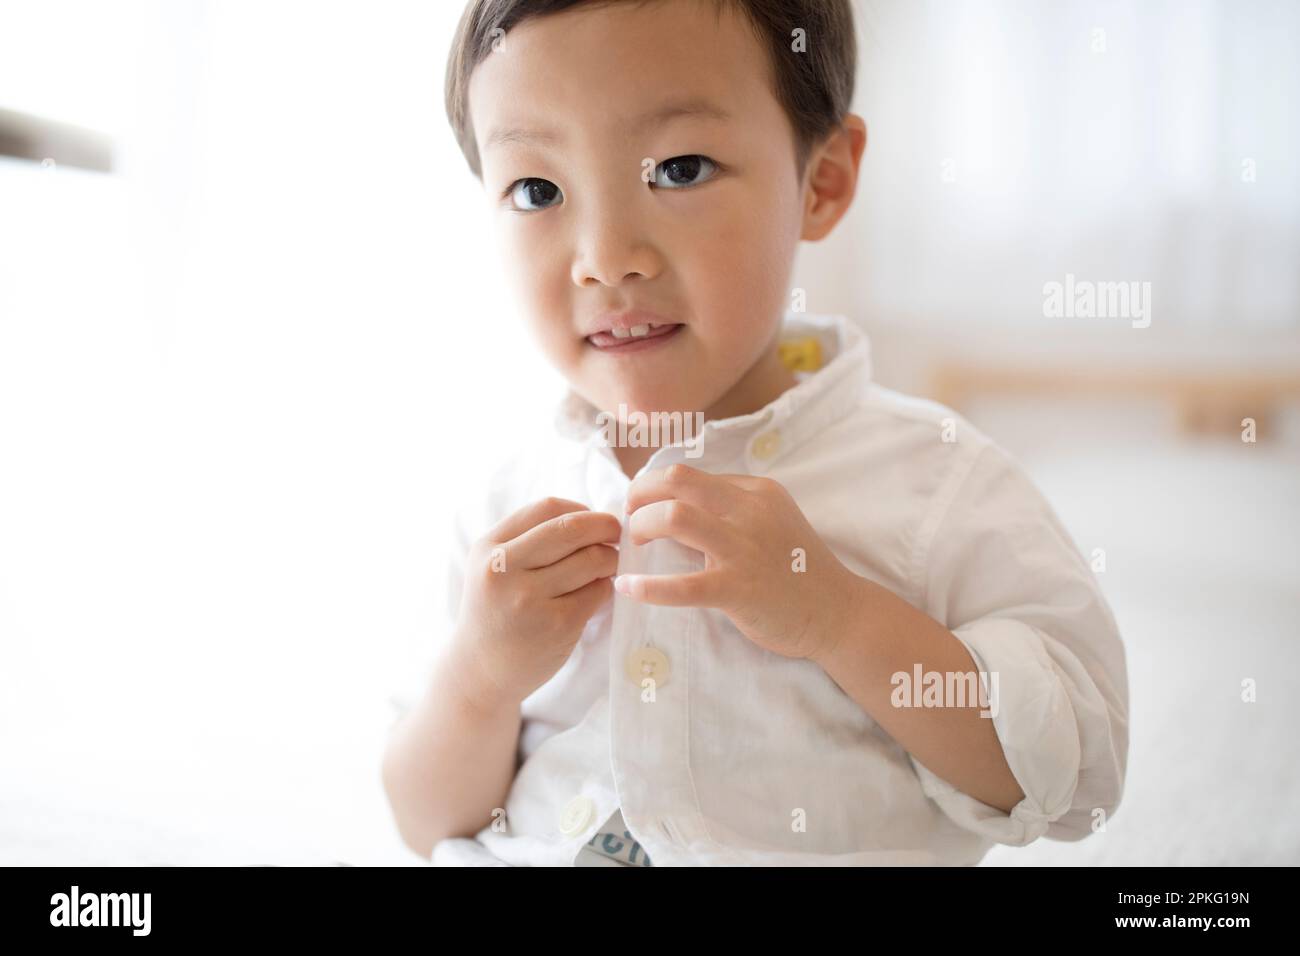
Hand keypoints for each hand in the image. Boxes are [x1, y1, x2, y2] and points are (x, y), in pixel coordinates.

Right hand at [452, 497, 620, 705]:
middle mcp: (504, 568)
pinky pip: (598, 592)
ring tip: (607, 566)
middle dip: (606, 527)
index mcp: (489, 547)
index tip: (592, 521)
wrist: (481, 670)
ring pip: (592, 559)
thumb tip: (592, 516)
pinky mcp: (556, 624)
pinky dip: (605, 588)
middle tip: (617, 535)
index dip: (580, 509)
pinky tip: (597, 593)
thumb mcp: (493, 566)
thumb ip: (530, 538)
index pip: (547, 508)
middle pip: (573, 528)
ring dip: (610, 559)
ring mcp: (529, 597)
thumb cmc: (497, 611)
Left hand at [618, 464, 865, 661]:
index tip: (640, 506)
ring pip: (675, 517)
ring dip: (642, 527)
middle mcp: (750, 511)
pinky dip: (648, 586)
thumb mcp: (771, 522)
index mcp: (756, 491)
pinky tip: (628, 589)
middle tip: (628, 518)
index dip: (653, 487)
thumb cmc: (798, 570)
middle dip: (639, 494)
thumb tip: (674, 508)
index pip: (690, 474)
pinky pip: (684, 585)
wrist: (838, 613)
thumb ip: (732, 511)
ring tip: (633, 546)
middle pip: (677, 480)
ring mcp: (745, 549)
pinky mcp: (740, 589)